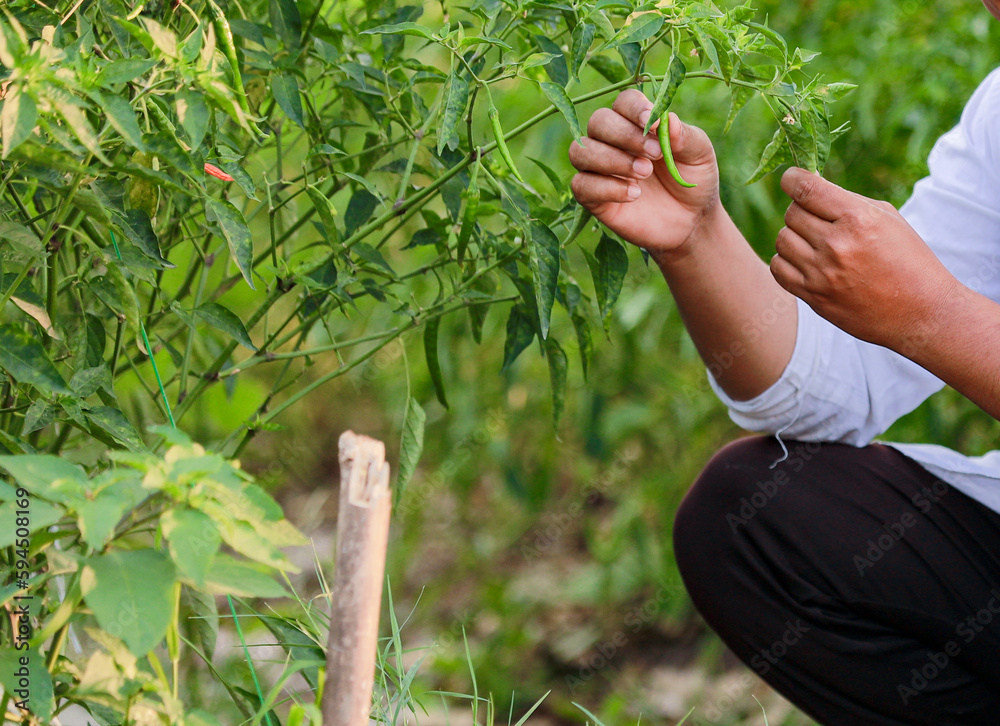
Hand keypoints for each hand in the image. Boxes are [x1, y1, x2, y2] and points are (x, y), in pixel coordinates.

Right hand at [568, 89, 720, 255]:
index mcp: (637, 123)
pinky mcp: (593, 197)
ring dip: (611, 160)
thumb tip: (666, 119)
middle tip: (655, 155)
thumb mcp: (700, 155)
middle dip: (624, 135)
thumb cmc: (693, 179)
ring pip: (580, 151)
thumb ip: (685, 136)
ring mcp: (599, 169)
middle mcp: (612, 141)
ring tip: (644, 173)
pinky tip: (634, 194)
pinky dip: (606, 187)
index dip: (633, 108)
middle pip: (598, 122)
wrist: (691, 221)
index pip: (623, 102)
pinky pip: (581, 185)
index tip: (651, 122)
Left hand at [771, 167, 960, 351]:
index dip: (792, 179)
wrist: (920, 312)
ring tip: (816, 242)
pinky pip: (778, 268)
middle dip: (802, 211)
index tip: (791, 179)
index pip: (806, 189)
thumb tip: (810, 187)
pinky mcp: (813, 296)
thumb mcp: (887, 219)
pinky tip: (804, 261)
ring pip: (782, 239)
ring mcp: (822, 273)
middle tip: (819, 220)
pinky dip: (786, 261)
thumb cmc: (908, 260)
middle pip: (791, 213)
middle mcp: (836, 245)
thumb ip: (847, 201)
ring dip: (794, 237)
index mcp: (858, 219)